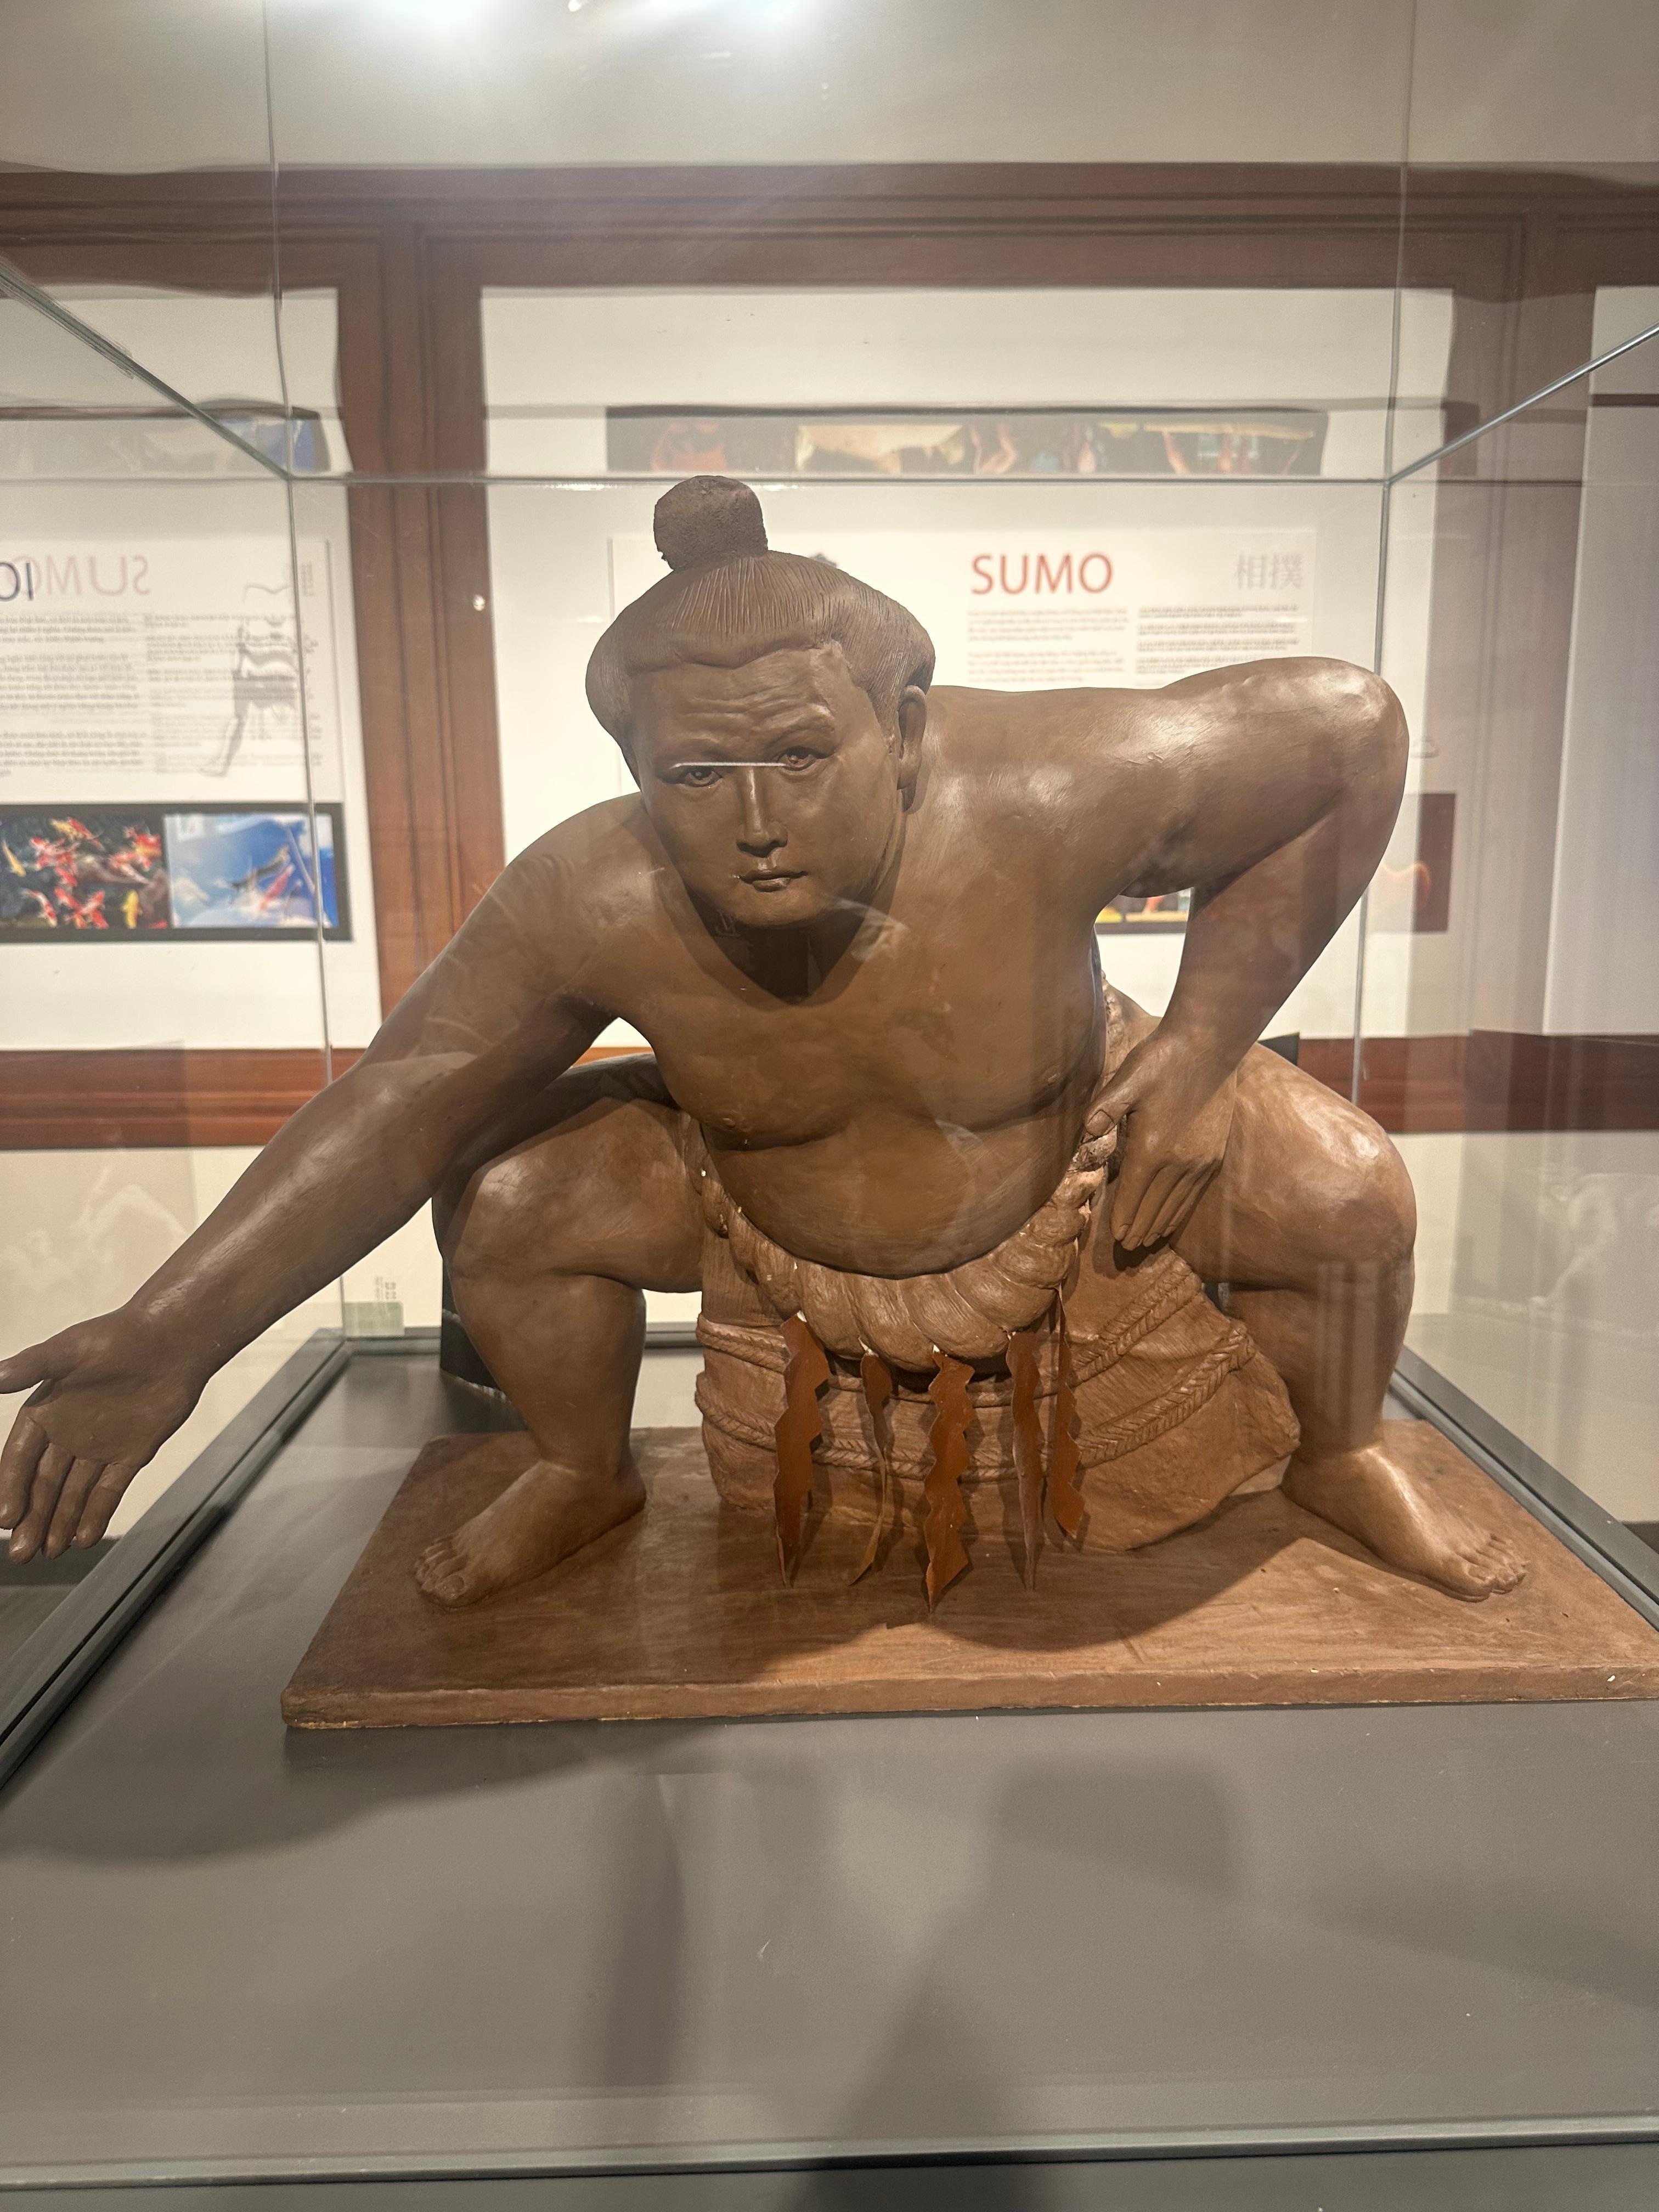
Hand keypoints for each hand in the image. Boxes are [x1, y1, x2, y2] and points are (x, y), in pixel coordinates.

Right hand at [0, 1313, 206, 1561]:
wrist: (173, 1339)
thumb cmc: (117, 1337)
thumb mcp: (70, 1350)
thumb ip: (32, 1366)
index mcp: (45, 1412)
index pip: (21, 1458)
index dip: (12, 1487)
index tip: (5, 1518)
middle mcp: (68, 1434)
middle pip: (45, 1485)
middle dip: (33, 1519)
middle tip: (22, 1554)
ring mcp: (100, 1447)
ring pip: (74, 1494)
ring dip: (61, 1523)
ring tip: (48, 1553)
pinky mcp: (132, 1453)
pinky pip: (110, 1490)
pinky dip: (98, 1514)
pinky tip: (85, 1540)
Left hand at [1088, 1024, 1236, 1249]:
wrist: (1210, 1046)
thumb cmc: (1163, 1061)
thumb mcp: (1126, 1081)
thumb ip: (1104, 1110)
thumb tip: (1085, 1132)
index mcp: (1151, 1149)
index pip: (1133, 1196)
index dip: (1123, 1219)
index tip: (1116, 1237)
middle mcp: (1178, 1164)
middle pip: (1154, 1208)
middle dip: (1139, 1229)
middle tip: (1128, 1245)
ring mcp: (1199, 1161)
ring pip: (1176, 1205)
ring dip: (1160, 1224)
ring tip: (1148, 1239)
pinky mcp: (1214, 1155)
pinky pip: (1194, 1193)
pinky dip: (1181, 1209)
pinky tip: (1174, 1216)